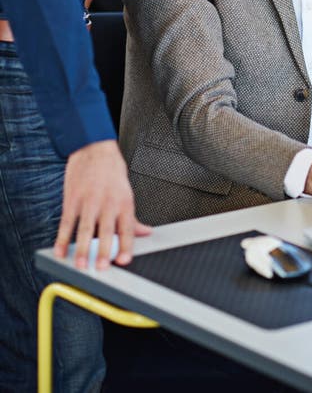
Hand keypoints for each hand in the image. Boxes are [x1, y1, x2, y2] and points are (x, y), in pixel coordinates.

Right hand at [54, 139, 150, 269]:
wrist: (93, 148)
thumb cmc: (111, 170)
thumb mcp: (126, 191)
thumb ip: (132, 217)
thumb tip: (145, 233)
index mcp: (124, 201)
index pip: (127, 228)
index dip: (126, 245)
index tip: (124, 260)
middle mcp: (107, 201)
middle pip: (107, 230)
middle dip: (104, 250)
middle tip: (101, 267)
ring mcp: (89, 200)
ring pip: (85, 228)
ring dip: (83, 248)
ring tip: (80, 264)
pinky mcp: (72, 199)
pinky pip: (66, 222)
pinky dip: (62, 238)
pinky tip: (60, 251)